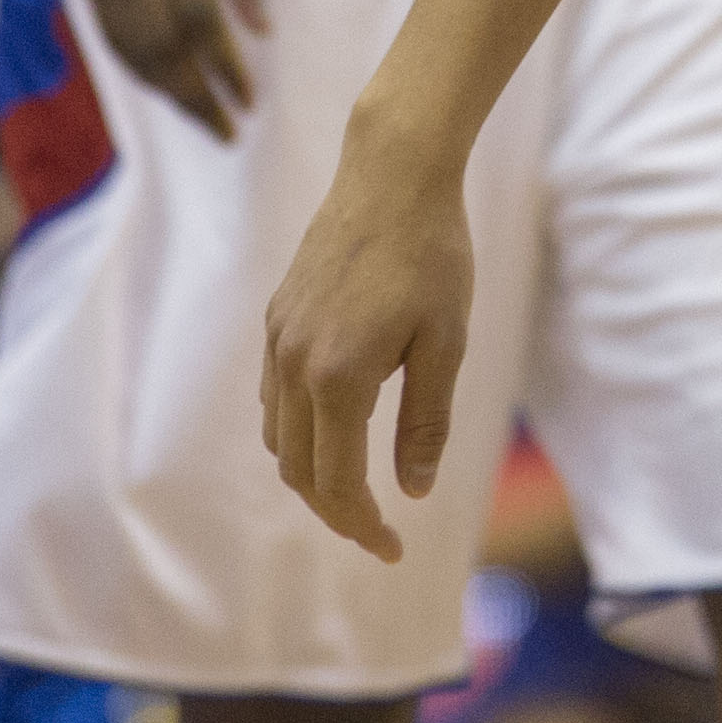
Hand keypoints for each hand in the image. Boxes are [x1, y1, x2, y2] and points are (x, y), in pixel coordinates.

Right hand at [61, 0, 265, 136]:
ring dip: (164, 91)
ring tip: (200, 114)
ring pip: (126, 47)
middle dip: (193, 97)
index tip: (250, 102)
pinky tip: (161, 79)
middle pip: (159, 47)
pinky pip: (106, 29)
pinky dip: (134, 63)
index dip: (224, 67)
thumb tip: (262, 30)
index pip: (199, 19)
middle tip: (226, 131)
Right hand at [261, 121, 474, 559]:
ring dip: (313, 473)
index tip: (395, 548)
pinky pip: (275, 397)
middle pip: (299, 472)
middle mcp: (294, 364)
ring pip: (280, 438)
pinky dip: (299, 431)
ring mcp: (279, 339)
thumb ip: (426, 422)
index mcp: (338, 378)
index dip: (363, 526)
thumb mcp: (447, 343)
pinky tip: (337, 427)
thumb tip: (412, 490)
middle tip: (380, 530)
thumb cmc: (433, 255)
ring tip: (359, 486)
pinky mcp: (277, 316)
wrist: (392, 174)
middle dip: (337, 512)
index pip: (337, 484)